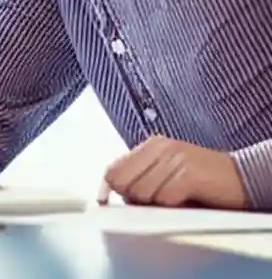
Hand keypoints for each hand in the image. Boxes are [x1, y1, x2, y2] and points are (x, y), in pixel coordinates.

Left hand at [99, 135, 248, 208]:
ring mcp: (175, 158)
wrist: (243, 178)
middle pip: (122, 183)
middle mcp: (160, 147)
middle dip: (135, 199)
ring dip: (156, 205)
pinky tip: (187, 201)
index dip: (110, 190)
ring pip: (141, 194)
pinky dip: (173, 208)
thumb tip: (110, 196)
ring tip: (176, 199)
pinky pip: (164, 200)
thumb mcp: (166, 173)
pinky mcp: (189, 174)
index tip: (112, 202)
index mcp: (151, 145)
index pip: (112, 170)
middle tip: (158, 201)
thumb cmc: (203, 181)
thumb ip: (140, 178)